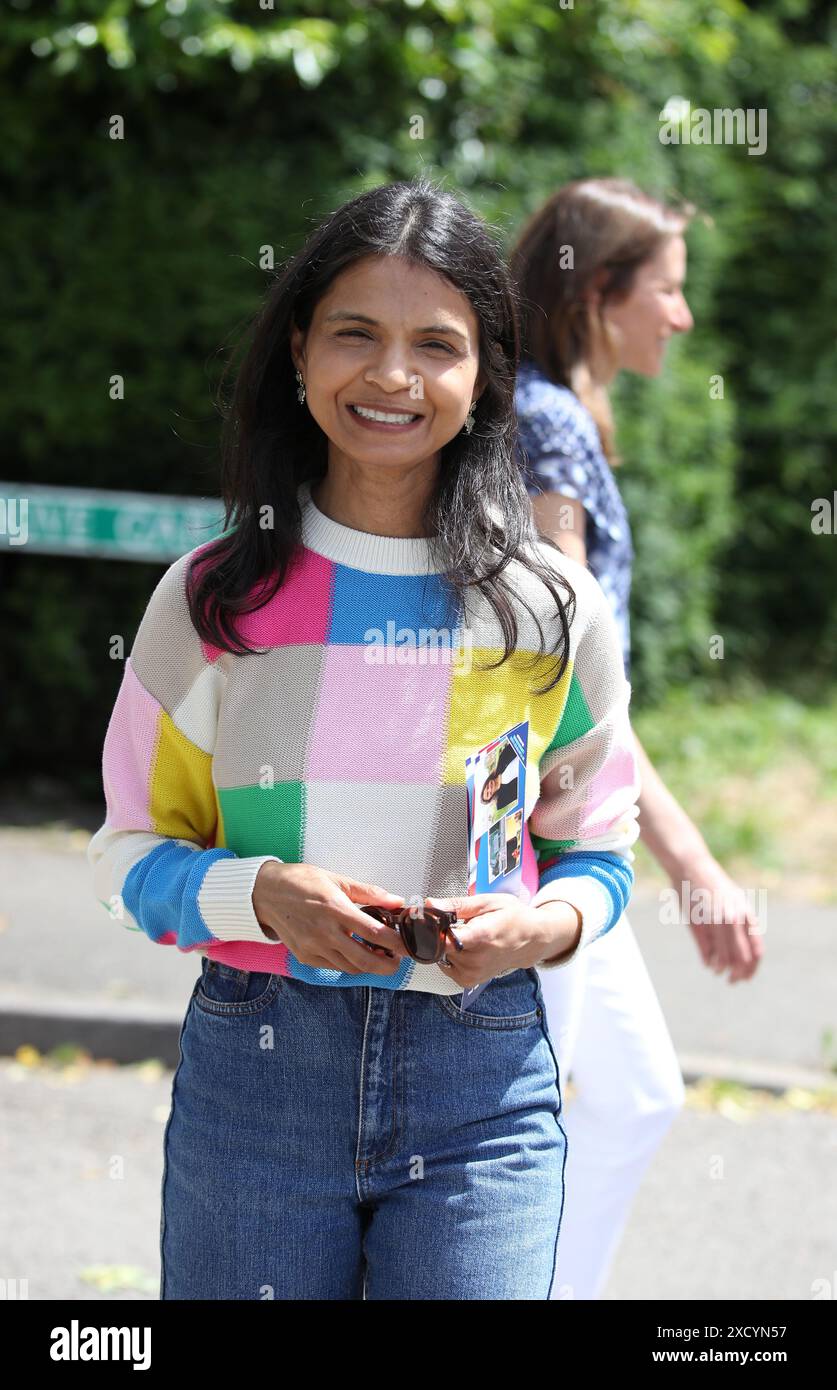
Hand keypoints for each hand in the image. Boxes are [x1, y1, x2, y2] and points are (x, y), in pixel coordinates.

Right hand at [252, 862, 412, 975]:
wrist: (265, 893)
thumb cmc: (301, 881)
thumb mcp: (336, 879)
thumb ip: (368, 892)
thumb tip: (395, 901)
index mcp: (336, 910)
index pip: (374, 933)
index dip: (396, 943)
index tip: (408, 946)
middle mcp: (325, 933)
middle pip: (365, 960)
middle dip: (388, 965)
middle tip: (398, 960)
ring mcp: (313, 947)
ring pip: (351, 967)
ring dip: (368, 965)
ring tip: (379, 955)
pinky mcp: (305, 956)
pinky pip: (334, 966)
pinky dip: (349, 963)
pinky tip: (355, 952)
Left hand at [423, 892, 576, 988]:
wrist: (531, 939)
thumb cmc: (513, 917)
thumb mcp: (487, 902)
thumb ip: (456, 905)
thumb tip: (430, 903)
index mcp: (481, 936)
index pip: (444, 940)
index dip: (433, 928)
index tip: (430, 918)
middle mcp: (476, 960)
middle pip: (440, 945)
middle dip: (442, 933)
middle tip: (459, 923)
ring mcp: (473, 973)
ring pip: (441, 955)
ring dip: (447, 944)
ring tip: (467, 935)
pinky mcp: (469, 981)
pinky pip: (446, 966)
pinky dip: (451, 956)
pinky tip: (466, 947)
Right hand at [676, 856, 763, 983]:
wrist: (692, 866)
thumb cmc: (713, 885)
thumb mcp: (733, 902)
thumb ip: (739, 925)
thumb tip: (743, 946)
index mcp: (746, 915)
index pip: (756, 950)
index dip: (752, 968)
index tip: (747, 978)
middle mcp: (734, 919)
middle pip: (743, 957)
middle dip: (739, 974)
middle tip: (733, 981)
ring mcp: (716, 921)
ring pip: (725, 956)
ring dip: (722, 969)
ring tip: (718, 972)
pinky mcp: (699, 922)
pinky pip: (707, 950)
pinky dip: (708, 960)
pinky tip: (708, 963)